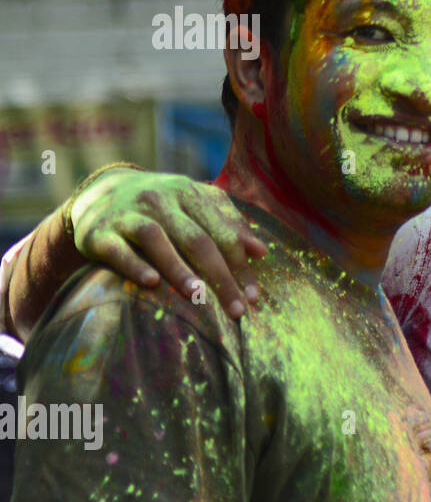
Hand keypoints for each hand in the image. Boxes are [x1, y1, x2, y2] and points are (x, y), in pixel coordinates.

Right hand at [68, 169, 266, 318]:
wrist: (98, 192)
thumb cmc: (162, 206)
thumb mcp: (194, 205)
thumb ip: (228, 225)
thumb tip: (261, 251)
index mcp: (188, 192)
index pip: (221, 232)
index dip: (240, 265)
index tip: (253, 297)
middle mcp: (159, 199)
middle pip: (195, 239)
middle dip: (219, 275)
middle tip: (236, 309)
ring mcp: (127, 214)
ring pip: (156, 239)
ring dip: (178, 268)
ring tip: (198, 296)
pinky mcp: (99, 233)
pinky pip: (117, 249)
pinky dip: (134, 266)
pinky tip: (151, 284)